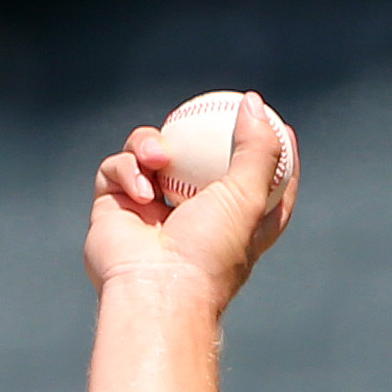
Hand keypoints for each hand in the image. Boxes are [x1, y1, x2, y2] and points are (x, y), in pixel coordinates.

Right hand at [85, 91, 299, 309]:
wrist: (154, 288)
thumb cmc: (208, 252)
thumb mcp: (248, 198)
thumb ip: (257, 150)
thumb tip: (253, 103)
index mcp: (237, 225)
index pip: (260, 183)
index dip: (269, 153)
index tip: (276, 123)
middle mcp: (194, 217)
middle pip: (198, 160)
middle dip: (199, 136)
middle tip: (208, 111)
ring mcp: (151, 210)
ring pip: (150, 153)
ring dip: (149, 144)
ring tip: (156, 158)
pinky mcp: (115, 206)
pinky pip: (117, 168)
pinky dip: (127, 172)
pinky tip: (141, 194)